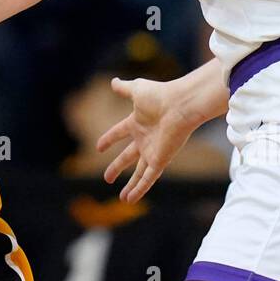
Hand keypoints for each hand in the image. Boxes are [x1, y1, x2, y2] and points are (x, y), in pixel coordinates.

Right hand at [96, 77, 213, 202]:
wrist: (181, 105)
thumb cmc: (160, 95)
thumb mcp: (137, 89)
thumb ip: (124, 88)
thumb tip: (113, 81)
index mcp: (137, 122)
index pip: (119, 133)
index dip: (108, 139)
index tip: (99, 146)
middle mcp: (144, 139)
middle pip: (128, 157)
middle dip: (117, 167)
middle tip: (107, 177)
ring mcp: (152, 151)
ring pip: (139, 173)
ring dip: (130, 185)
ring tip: (121, 198)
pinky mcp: (159, 160)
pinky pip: (148, 178)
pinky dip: (139, 189)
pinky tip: (130, 199)